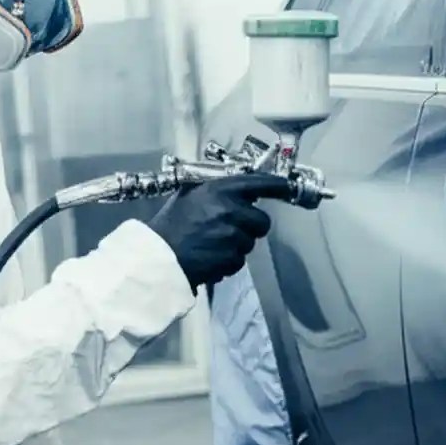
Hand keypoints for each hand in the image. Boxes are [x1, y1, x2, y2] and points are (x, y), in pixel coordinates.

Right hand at [147, 174, 293, 291]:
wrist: (157, 257)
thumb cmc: (170, 223)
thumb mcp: (189, 195)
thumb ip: (215, 192)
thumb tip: (238, 192)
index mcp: (220, 190)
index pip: (259, 183)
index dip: (277, 186)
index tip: (288, 187)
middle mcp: (231, 210)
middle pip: (262, 221)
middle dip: (251, 226)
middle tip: (232, 228)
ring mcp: (232, 236)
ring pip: (250, 242)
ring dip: (237, 245)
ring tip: (212, 244)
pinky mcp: (231, 259)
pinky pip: (239, 260)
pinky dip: (228, 261)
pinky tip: (210, 257)